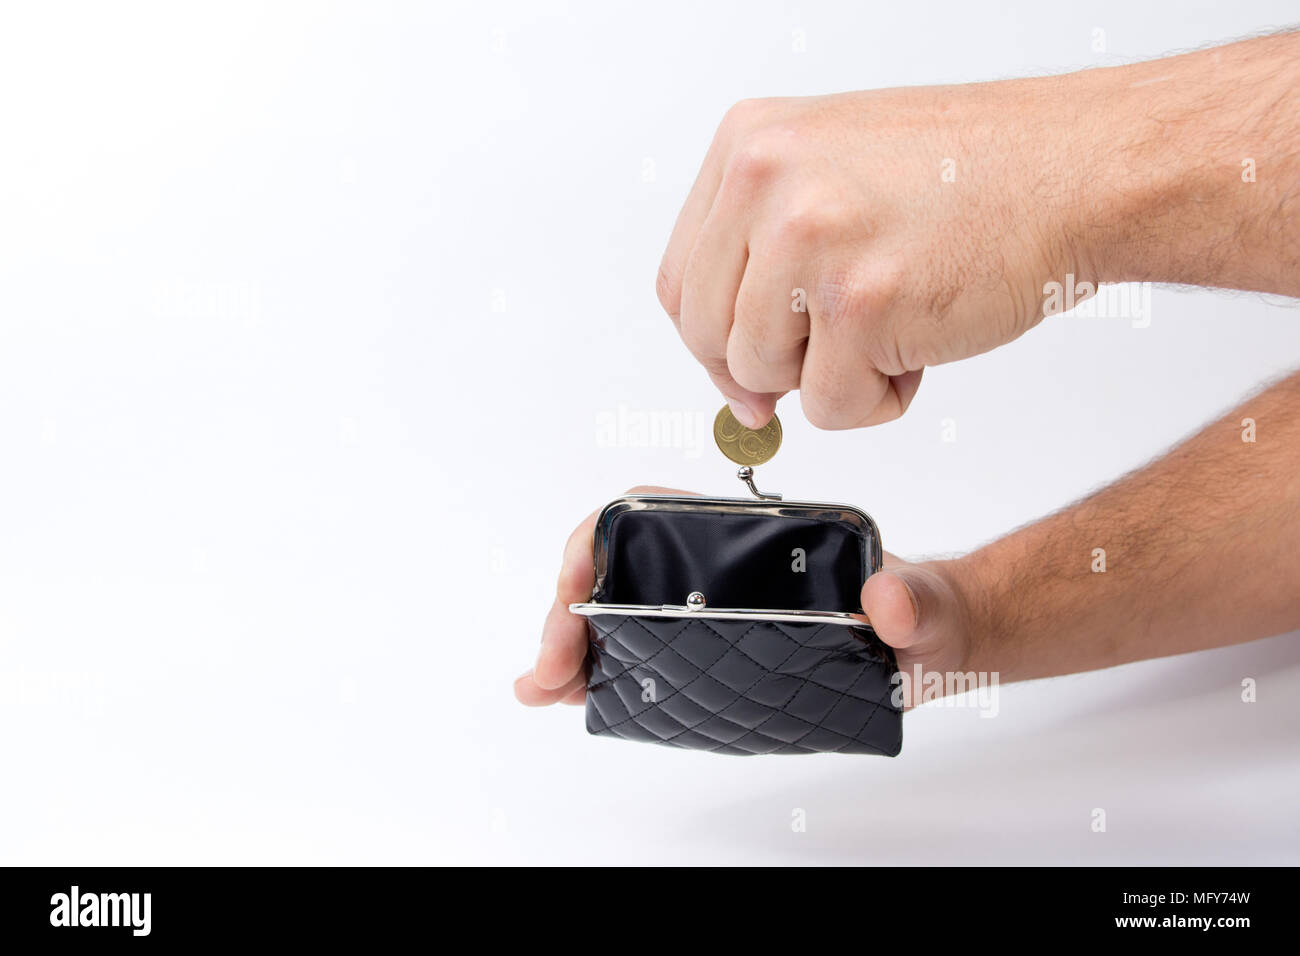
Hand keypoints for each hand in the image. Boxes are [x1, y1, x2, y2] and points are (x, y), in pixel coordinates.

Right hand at [513, 488, 981, 708]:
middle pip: (615, 570)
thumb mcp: (926, 608)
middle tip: (551, 670)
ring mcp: (706, 609)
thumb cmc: (922, 613)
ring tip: (542, 686)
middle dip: (568, 613)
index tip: (576, 588)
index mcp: (749, 538)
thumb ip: (914, 603)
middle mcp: (716, 567)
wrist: (933, 648)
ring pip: (615, 612)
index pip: (649, 515)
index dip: (599, 543)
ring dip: (568, 645)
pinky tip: (570, 696)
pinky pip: (639, 654)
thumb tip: (886, 603)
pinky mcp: (711, 653)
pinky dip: (596, 671)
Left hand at [655, 79, 1091, 429]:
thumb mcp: (833, 177)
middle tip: (836, 348)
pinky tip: (922, 341)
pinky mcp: (860, 304)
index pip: (682, 282)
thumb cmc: (970, 174)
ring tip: (894, 324)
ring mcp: (810, 242)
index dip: (716, 339)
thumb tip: (735, 384)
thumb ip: (766, 261)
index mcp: (750, 146)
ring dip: (830, 376)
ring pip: (762, 377)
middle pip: (708, 335)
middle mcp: (767, 183)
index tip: (752, 360)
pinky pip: (830, 406)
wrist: (1074, 169)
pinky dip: (878, 399)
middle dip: (768, 367)